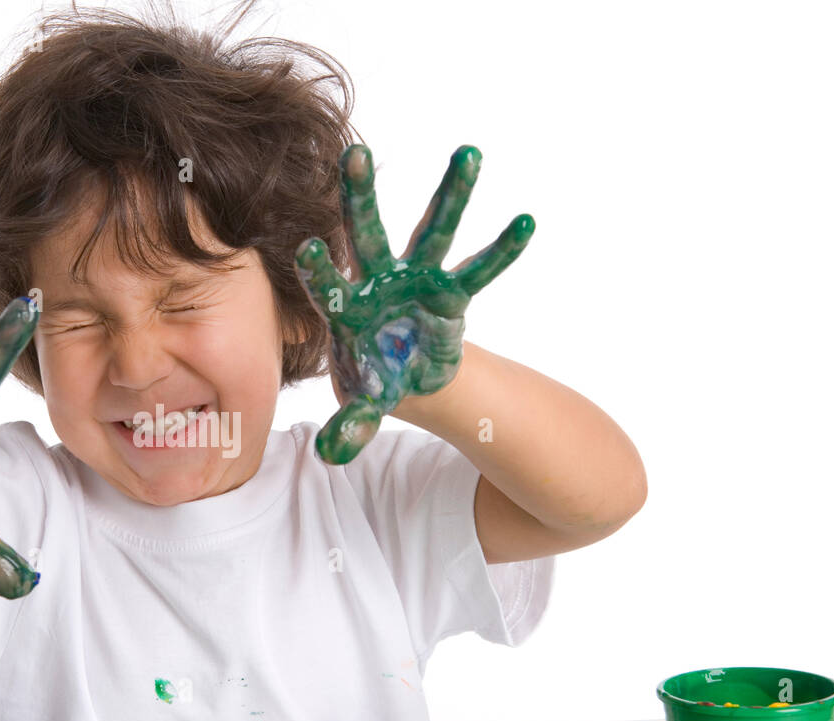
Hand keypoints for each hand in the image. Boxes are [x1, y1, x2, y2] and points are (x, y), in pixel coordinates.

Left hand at [295, 144, 534, 463]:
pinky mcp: (452, 293)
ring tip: (469, 151)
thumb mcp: (364, 405)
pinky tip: (526, 223)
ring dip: (450, 194)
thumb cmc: (374, 381)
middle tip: (354, 153)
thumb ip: (349, 425)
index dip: (320, 270)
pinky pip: (480, 270)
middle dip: (360, 196)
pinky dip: (502, 250)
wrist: (405, 376)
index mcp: (345, 310)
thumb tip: (329, 457)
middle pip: (367, 235)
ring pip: (432, 232)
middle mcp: (379, 283)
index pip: (327, 286)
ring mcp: (417, 280)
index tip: (307, 246)